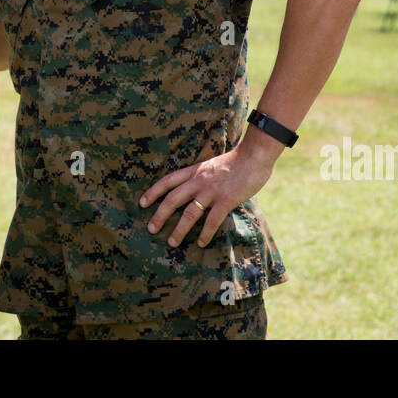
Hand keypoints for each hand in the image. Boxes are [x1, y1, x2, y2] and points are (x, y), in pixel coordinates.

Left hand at [140, 143, 274, 247]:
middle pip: (173, 199)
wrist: (254, 154)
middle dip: (159, 215)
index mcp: (194, 171)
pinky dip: (205, 233)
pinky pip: (212, 220)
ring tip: (172, 242)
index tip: (142, 203)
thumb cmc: (236, 161)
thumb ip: (202, 177)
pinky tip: (201, 243)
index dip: (153, 192)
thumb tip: (196, 192)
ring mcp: (212, 190)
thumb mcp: (212, 165)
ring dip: (179, 229)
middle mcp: (199, 180)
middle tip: (151, 229)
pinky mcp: (226, 199)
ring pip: (189, 213)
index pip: (168, 181)